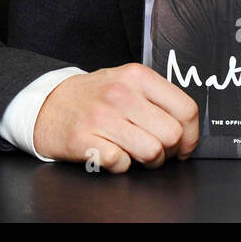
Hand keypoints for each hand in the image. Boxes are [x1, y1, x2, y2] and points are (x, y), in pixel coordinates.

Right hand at [32, 63, 199, 171]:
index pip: (186, 109)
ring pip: (151, 151)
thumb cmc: (94, 96)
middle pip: (172, 134)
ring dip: (148, 161)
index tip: (185, 145)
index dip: (191, 135)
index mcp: (138, 76)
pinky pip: (121, 163)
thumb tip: (187, 126)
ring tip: (137, 154)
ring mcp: (101, 117)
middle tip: (159, 151)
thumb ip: (157, 97)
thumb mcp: (127, 81)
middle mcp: (121, 94)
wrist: (49, 103)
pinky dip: (121, 164)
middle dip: (169, 151)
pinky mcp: (83, 139)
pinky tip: (114, 154)